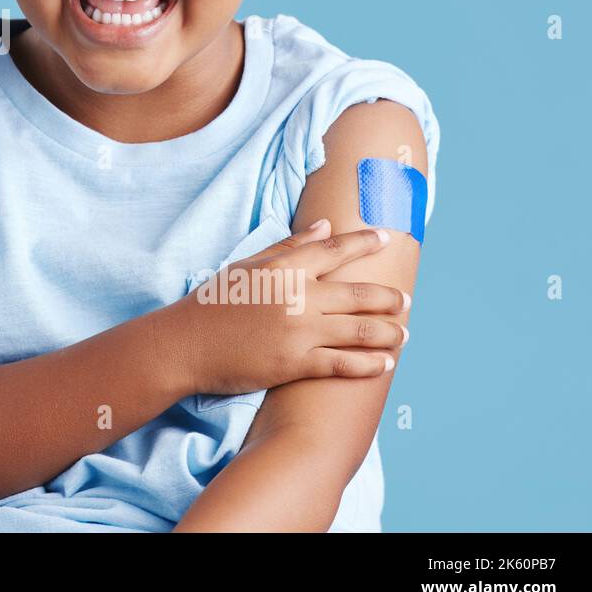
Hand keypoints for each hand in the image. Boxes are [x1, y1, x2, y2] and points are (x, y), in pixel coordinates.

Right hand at [171, 219, 409, 397]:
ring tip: (404, 333)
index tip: (387, 238)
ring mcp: (299, 331)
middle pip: (359, 293)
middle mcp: (297, 296)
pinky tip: (384, 364)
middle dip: (389, 297)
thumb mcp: (247, 266)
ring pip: (361, 330)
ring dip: (390, 332)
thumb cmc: (213, 302)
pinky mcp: (295, 363)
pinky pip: (343, 363)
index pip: (334, 249)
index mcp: (284, 268)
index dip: (365, 241)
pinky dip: (369, 364)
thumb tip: (324, 227)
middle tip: (406, 300)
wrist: (186, 345)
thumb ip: (288, 246)